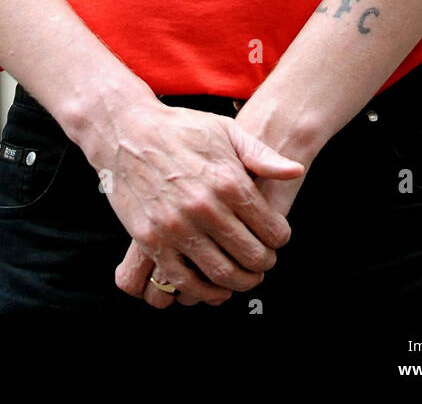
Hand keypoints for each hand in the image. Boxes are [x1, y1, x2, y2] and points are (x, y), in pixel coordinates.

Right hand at [92, 99, 302, 306]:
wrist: (126, 130)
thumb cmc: (180, 128)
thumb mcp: (225, 131)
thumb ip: (262, 155)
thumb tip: (296, 170)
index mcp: (229, 181)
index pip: (272, 230)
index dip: (280, 238)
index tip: (275, 237)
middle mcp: (206, 207)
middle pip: (252, 256)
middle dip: (264, 263)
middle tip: (263, 260)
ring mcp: (177, 226)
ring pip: (222, 274)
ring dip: (240, 282)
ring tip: (243, 275)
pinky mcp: (152, 240)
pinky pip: (185, 281)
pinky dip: (205, 292)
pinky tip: (214, 286)